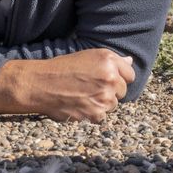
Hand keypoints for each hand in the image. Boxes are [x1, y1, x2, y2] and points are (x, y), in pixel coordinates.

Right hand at [0, 48, 134, 122]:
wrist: (42, 84)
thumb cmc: (63, 68)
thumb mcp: (88, 56)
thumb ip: (113, 60)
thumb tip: (130, 61)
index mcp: (109, 61)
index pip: (130, 75)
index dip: (119, 77)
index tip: (107, 79)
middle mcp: (110, 78)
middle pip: (123, 91)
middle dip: (111, 90)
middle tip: (91, 87)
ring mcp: (104, 97)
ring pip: (113, 104)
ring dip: (102, 103)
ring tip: (84, 95)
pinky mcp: (97, 114)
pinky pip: (102, 116)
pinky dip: (93, 114)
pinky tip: (80, 105)